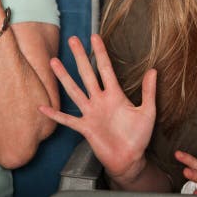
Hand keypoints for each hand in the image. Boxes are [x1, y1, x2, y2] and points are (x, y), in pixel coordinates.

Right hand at [39, 34, 157, 184]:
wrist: (130, 159)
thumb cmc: (139, 136)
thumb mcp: (147, 111)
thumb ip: (148, 91)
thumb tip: (154, 70)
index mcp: (115, 94)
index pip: (105, 69)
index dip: (100, 53)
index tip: (94, 37)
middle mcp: (100, 100)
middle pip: (87, 74)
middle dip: (80, 57)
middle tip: (72, 40)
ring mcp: (91, 113)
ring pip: (75, 91)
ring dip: (64, 77)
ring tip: (54, 62)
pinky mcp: (85, 128)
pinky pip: (67, 120)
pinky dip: (55, 114)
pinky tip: (43, 106)